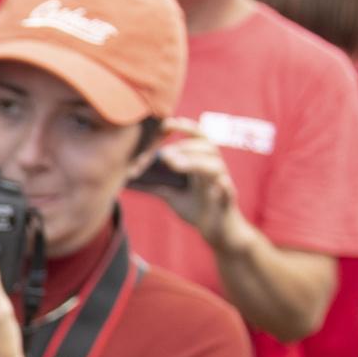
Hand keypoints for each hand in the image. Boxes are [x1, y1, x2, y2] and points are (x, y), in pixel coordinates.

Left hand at [140, 127, 238, 243]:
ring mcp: (222, 186)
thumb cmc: (196, 209)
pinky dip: (224, 187)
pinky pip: (229, 193)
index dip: (187, 128)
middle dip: (185, 147)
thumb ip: (155, 184)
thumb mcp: (172, 195)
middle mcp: (214, 171)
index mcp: (202, 164)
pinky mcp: (227, 204)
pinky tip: (219, 184)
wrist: (216, 233)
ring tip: (174, 164)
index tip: (168, 123)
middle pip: (208, 148)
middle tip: (163, 154)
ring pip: (216, 167)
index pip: (199, 139)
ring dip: (195, 162)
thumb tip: (128, 178)